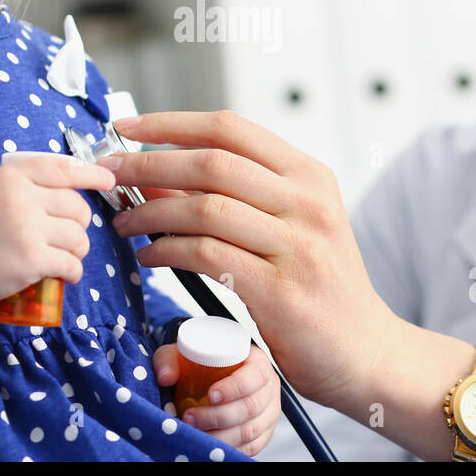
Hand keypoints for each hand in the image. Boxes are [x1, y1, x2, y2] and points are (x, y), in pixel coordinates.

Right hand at [0, 153, 116, 318]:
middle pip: (78, 207)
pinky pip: (71, 264)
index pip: (64, 168)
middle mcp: (21, 198)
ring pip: (78, 237)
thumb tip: (75, 187)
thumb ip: (28, 184)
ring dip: (76, 250)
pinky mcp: (31, 260)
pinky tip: (64, 274)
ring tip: (60, 256)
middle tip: (64, 236)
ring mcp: (27, 229)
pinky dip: (72, 272)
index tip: (108, 181)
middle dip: (79, 225)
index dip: (92, 174)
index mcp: (12, 176)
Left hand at [100, 110, 401, 416]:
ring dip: (151, 211)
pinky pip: (208, 255)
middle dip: (148, 164)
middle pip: (212, 163)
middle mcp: (308, 203)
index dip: (171, 123)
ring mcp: (298, 246)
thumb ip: (234, 197)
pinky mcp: (282, 292)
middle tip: (109, 174)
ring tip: (123, 221)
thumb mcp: (290, 227)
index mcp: (310, 176)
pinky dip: (167, 250)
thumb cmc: (319, 288)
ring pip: (206, 208)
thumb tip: (155, 173)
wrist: (365, 352)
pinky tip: (149, 255)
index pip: (231, 129)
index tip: (126, 128)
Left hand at [154, 343, 280, 456]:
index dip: (235, 387)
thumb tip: (166, 378)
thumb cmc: (199, 365)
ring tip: (195, 433)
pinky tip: (211, 445)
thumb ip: (169, 360)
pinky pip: (253, 446)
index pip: (255, 376)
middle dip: (218, 416)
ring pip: (251, 430)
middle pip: (251, 407)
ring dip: (221, 436)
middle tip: (190, 417)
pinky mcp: (264, 433)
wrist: (208, 381)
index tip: (210, 395)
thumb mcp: (181, 355)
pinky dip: (231, 448)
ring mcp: (268, 413)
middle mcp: (268, 388)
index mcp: (257, 363)